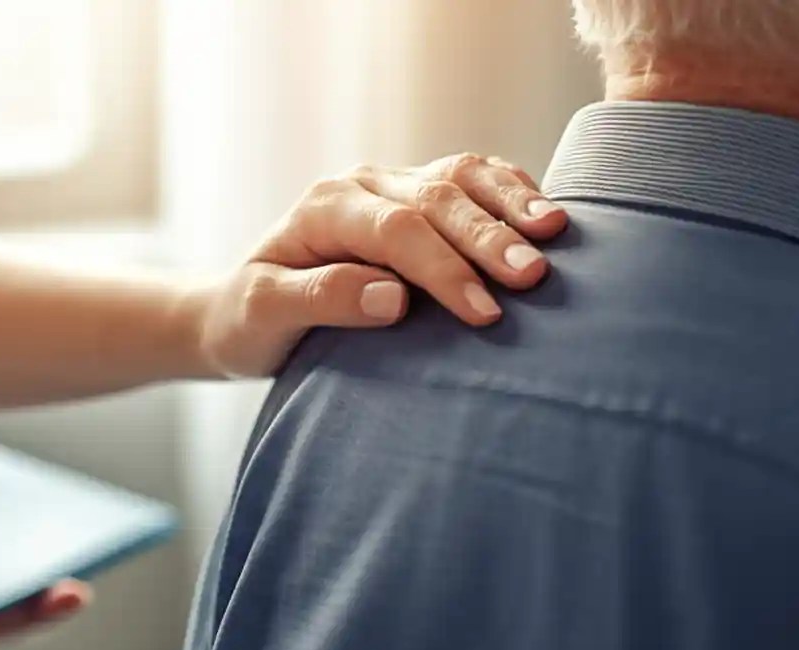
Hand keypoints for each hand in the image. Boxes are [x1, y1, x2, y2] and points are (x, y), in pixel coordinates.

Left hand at [196, 153, 566, 376]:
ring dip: (510, 205)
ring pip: (462, 178)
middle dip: (487, 237)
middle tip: (532, 277)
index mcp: (326, 207)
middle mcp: (364, 185)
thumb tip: (391, 297)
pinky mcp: (421, 200)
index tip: (482, 313)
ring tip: (556, 232)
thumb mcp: (261, 317)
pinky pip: (474, 182)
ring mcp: (396, 186)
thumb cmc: (249, 322)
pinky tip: (546, 217)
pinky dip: (512, 194)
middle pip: (437, 199)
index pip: (396, 229)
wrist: (243, 311)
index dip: (443, 268)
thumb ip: (318, 299)